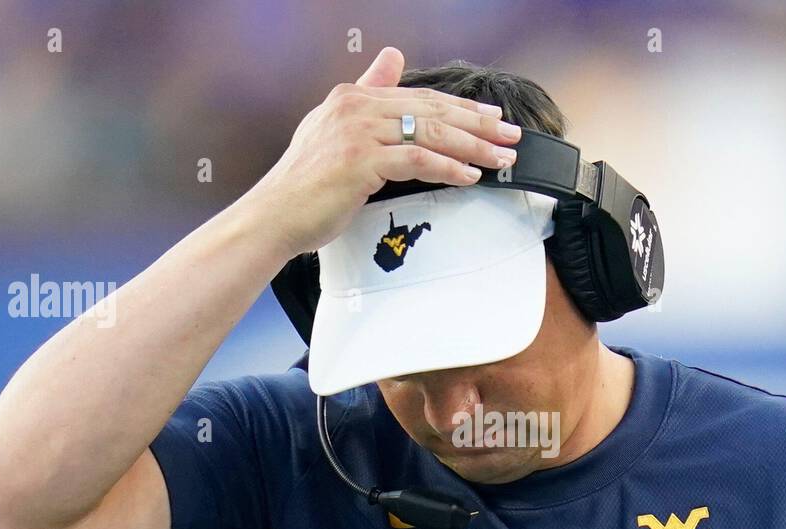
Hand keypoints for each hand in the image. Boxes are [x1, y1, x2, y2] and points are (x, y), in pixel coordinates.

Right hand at [260, 46, 521, 253]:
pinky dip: (448, 168)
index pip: (419, 97)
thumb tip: (391, 56)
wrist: (274, 215)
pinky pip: (417, 160)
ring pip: (430, 133)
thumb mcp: (334, 128)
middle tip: (511, 135)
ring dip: (472, 147)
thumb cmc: (306, 185)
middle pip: (431, 110)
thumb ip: (367, 93)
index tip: (493, 117)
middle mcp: (355, 108)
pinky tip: (470, 176)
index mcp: (351, 98)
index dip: (461, 106)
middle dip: (477, 124)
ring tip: (501, 159)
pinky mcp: (361, 162)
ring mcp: (358, 133)